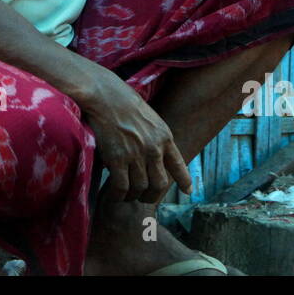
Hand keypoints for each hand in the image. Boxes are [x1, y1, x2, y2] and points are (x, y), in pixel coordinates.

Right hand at [82, 66, 191, 202]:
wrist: (106, 96)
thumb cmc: (123, 101)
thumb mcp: (149, 117)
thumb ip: (154, 137)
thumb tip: (153, 154)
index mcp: (164, 137)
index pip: (178, 165)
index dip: (184, 180)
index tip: (187, 191)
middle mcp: (154, 148)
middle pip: (159, 184)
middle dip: (152, 196)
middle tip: (144, 198)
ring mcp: (136, 155)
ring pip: (140, 188)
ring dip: (133, 196)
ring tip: (126, 196)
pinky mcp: (118, 159)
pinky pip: (122, 186)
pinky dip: (118, 195)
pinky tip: (114, 195)